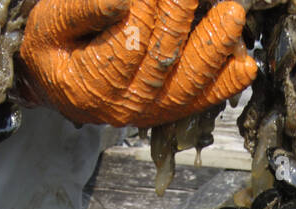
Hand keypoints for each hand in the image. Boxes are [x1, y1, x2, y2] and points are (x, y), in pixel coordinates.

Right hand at [18, 0, 257, 127]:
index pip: (126, 46)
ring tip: (231, 15)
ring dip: (213, 49)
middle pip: (162, 60)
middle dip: (180, 17)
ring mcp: (149, 111)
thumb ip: (82, 10)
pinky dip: (225, 83)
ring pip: (187, 83)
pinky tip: (245, 64)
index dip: (145, 11)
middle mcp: (122, 106)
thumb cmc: (50, 45)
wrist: (54, 81)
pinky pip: (200, 100)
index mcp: (88, 85)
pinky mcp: (168, 109)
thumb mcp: (51, 23)